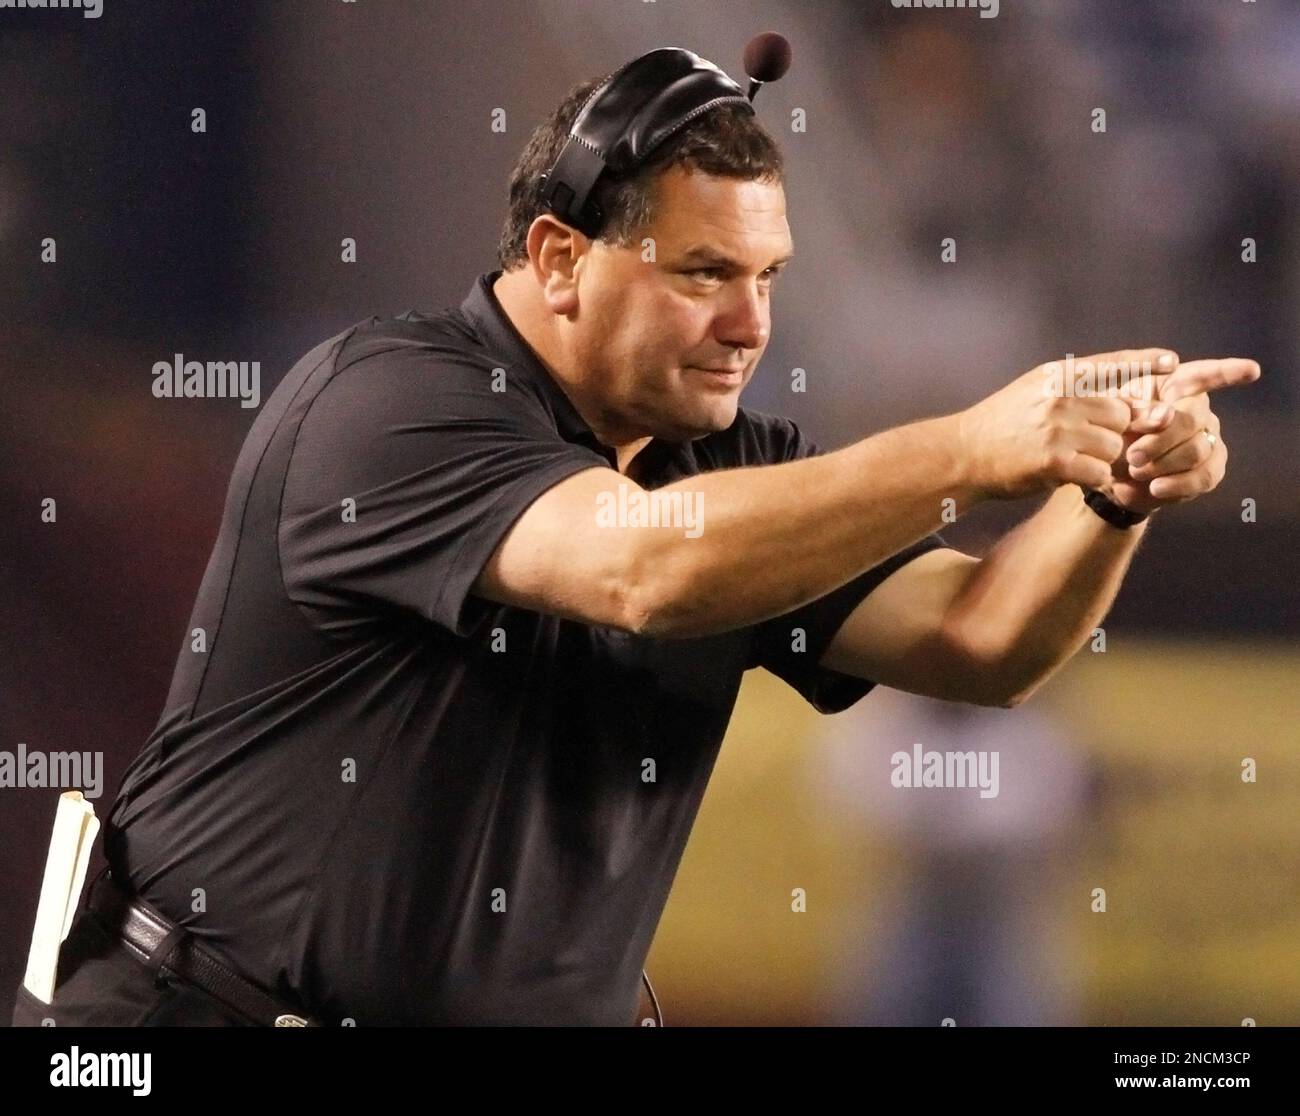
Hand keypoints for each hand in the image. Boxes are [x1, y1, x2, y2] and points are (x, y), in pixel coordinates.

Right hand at [956, 348, 1176, 499]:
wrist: (962, 455)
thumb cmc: (1001, 425)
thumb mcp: (1034, 392)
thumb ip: (1074, 390)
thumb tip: (1124, 398)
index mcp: (1057, 376)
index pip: (1113, 364)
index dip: (1145, 363)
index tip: (1171, 362)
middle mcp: (1060, 397)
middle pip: (1122, 415)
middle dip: (1115, 433)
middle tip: (1093, 446)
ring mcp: (1057, 429)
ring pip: (1114, 447)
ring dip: (1102, 460)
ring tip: (1074, 461)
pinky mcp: (1054, 461)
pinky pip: (1099, 473)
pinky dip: (1092, 480)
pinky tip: (1070, 477)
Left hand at [1100, 357, 1259, 514]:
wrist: (1110, 477)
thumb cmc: (1110, 434)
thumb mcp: (1109, 416)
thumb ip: (1134, 408)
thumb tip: (1164, 413)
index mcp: (1173, 386)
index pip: (1204, 374)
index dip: (1228, 372)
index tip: (1251, 371)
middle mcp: (1198, 409)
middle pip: (1192, 418)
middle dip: (1161, 439)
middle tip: (1132, 455)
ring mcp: (1209, 438)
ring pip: (1197, 449)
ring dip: (1162, 464)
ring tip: (1135, 471)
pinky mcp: (1211, 467)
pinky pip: (1204, 476)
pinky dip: (1176, 485)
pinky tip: (1155, 488)